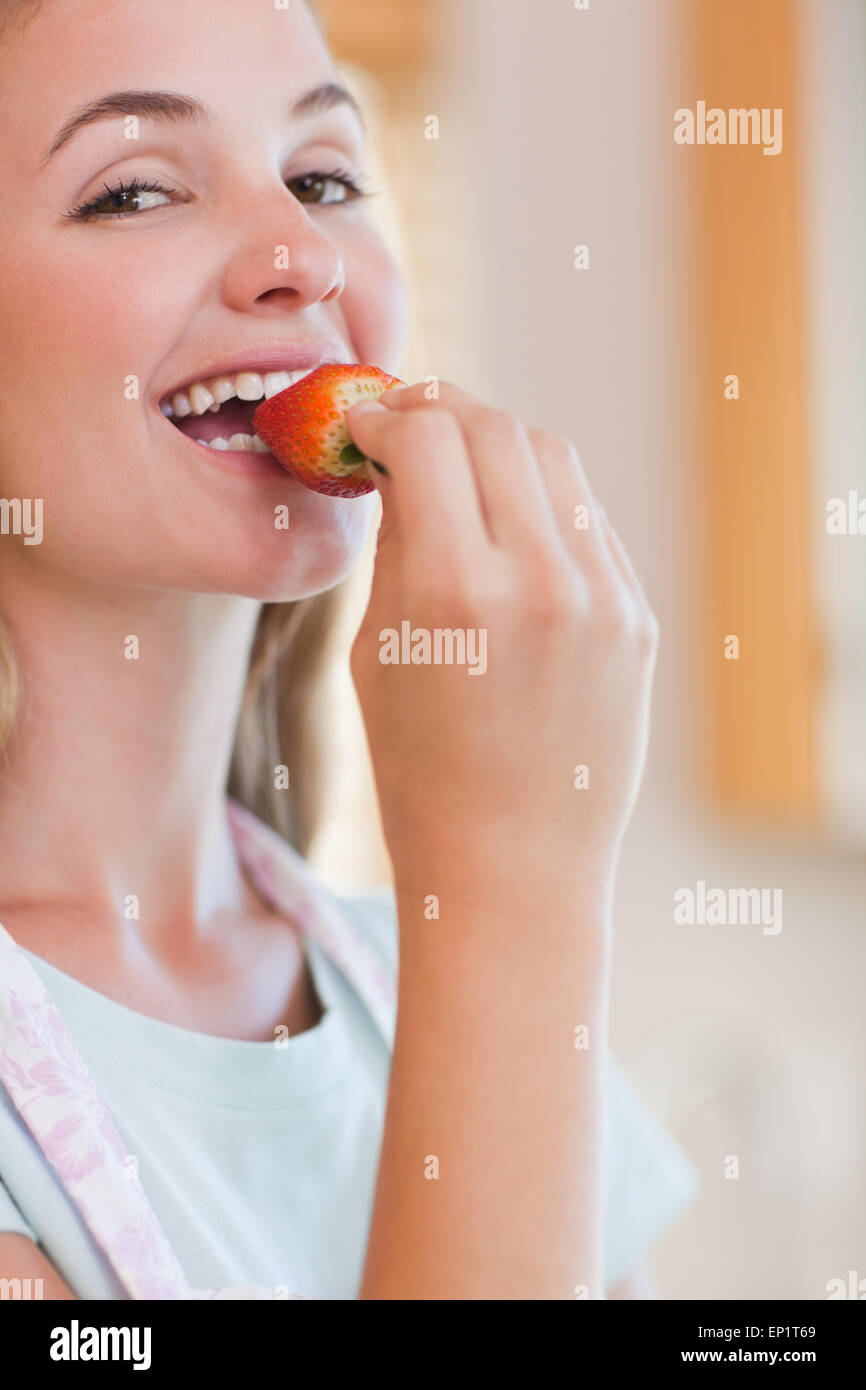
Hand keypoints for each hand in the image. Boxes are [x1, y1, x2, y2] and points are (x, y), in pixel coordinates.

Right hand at [345, 381, 658, 899]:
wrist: (512, 867)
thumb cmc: (419, 773)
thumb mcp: (376, 651)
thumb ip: (396, 542)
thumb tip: (402, 460)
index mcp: (455, 593)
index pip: (427, 437)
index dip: (385, 416)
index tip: (364, 427)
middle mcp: (540, 582)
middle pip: (496, 429)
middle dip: (441, 413)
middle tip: (407, 430)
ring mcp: (604, 599)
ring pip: (553, 460)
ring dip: (497, 447)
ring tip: (459, 472)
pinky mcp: (637, 618)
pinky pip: (586, 520)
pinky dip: (541, 504)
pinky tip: (507, 532)